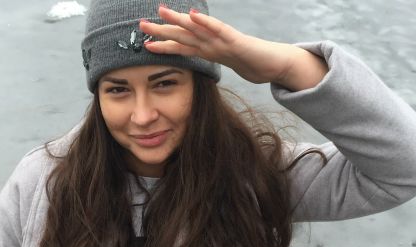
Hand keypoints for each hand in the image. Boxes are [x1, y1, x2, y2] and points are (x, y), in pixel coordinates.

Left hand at [138, 5, 294, 84]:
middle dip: (162, 30)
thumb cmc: (251, 63)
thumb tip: (200, 65)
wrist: (273, 64)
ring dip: (178, 21)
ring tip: (161, 12)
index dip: (164, 44)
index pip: (182, 46)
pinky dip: (205, 23)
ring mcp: (223, 40)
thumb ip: (213, 60)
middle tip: (141, 25)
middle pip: (183, 35)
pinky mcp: (235, 41)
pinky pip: (218, 30)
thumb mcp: (225, 64)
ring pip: (197, 29)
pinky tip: (192, 16)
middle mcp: (212, 42)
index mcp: (208, 49)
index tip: (146, 42)